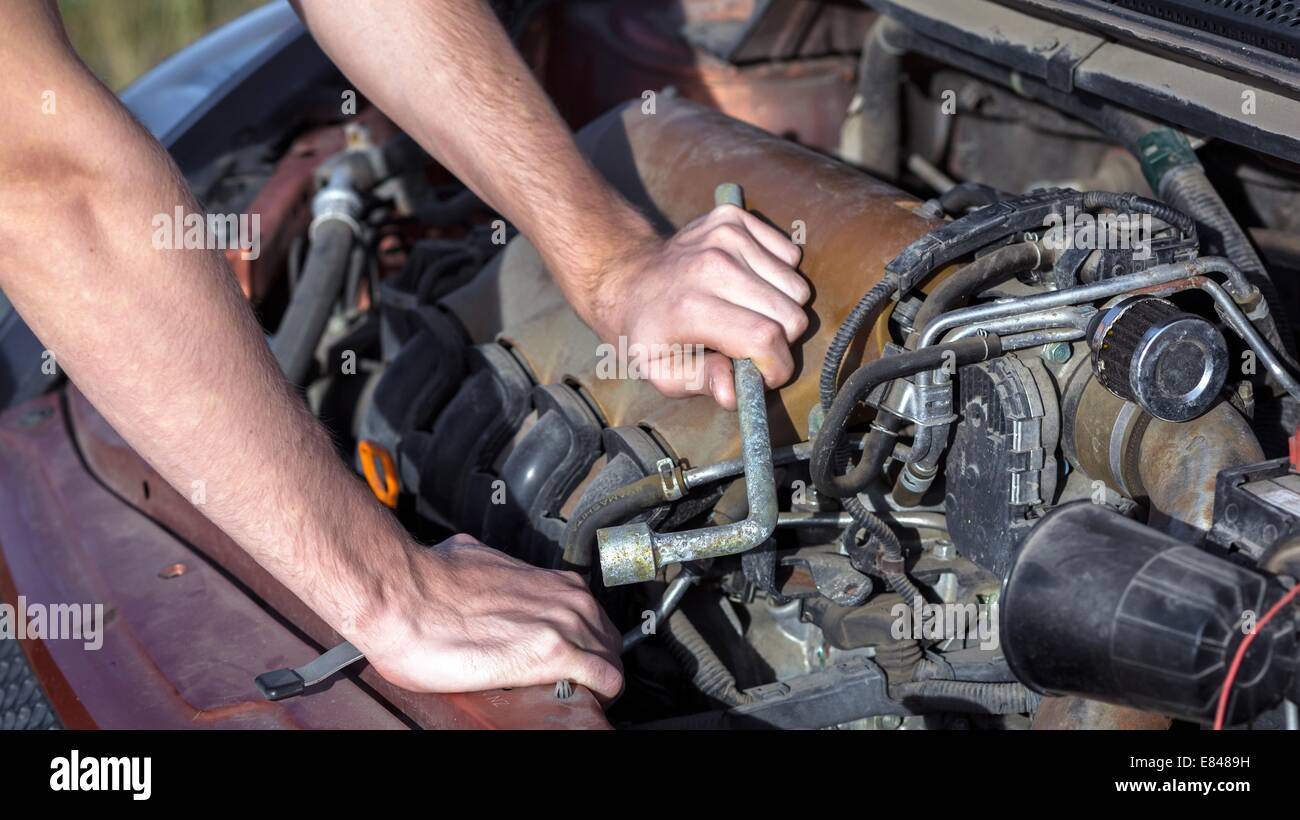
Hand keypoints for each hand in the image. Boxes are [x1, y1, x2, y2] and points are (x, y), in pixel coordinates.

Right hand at [352, 534, 623, 701]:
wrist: (402, 596)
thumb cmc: (424, 583)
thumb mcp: (470, 560)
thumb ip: (489, 570)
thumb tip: (476, 570)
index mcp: (547, 581)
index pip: (591, 616)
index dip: (584, 642)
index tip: (571, 659)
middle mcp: (565, 599)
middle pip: (608, 640)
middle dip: (595, 664)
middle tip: (571, 685)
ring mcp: (565, 625)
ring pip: (612, 660)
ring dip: (597, 681)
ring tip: (572, 697)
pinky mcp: (554, 655)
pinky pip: (606, 681)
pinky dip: (600, 696)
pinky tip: (581, 703)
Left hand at [583, 204, 808, 408]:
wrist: (624, 276)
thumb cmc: (644, 331)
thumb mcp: (659, 371)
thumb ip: (700, 383)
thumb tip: (735, 394)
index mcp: (690, 308)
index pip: (764, 338)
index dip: (777, 367)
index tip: (768, 376)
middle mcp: (712, 265)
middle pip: (790, 315)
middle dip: (782, 341)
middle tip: (754, 346)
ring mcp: (726, 236)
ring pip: (797, 287)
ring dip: (781, 309)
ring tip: (748, 313)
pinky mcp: (735, 218)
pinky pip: (791, 256)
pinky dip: (778, 276)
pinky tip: (748, 284)